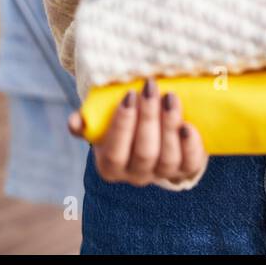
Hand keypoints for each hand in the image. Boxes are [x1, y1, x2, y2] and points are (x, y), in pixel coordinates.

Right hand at [67, 78, 208, 187]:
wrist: (155, 134)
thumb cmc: (125, 124)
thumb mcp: (103, 123)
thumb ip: (87, 122)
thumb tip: (75, 122)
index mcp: (110, 166)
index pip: (115, 152)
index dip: (122, 125)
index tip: (129, 95)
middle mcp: (135, 176)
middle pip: (144, 153)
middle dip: (148, 118)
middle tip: (151, 88)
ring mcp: (161, 175)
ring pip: (167, 159)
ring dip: (170, 125)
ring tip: (170, 98)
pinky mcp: (185, 170)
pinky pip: (190, 164)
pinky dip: (190, 145)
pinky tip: (188, 125)